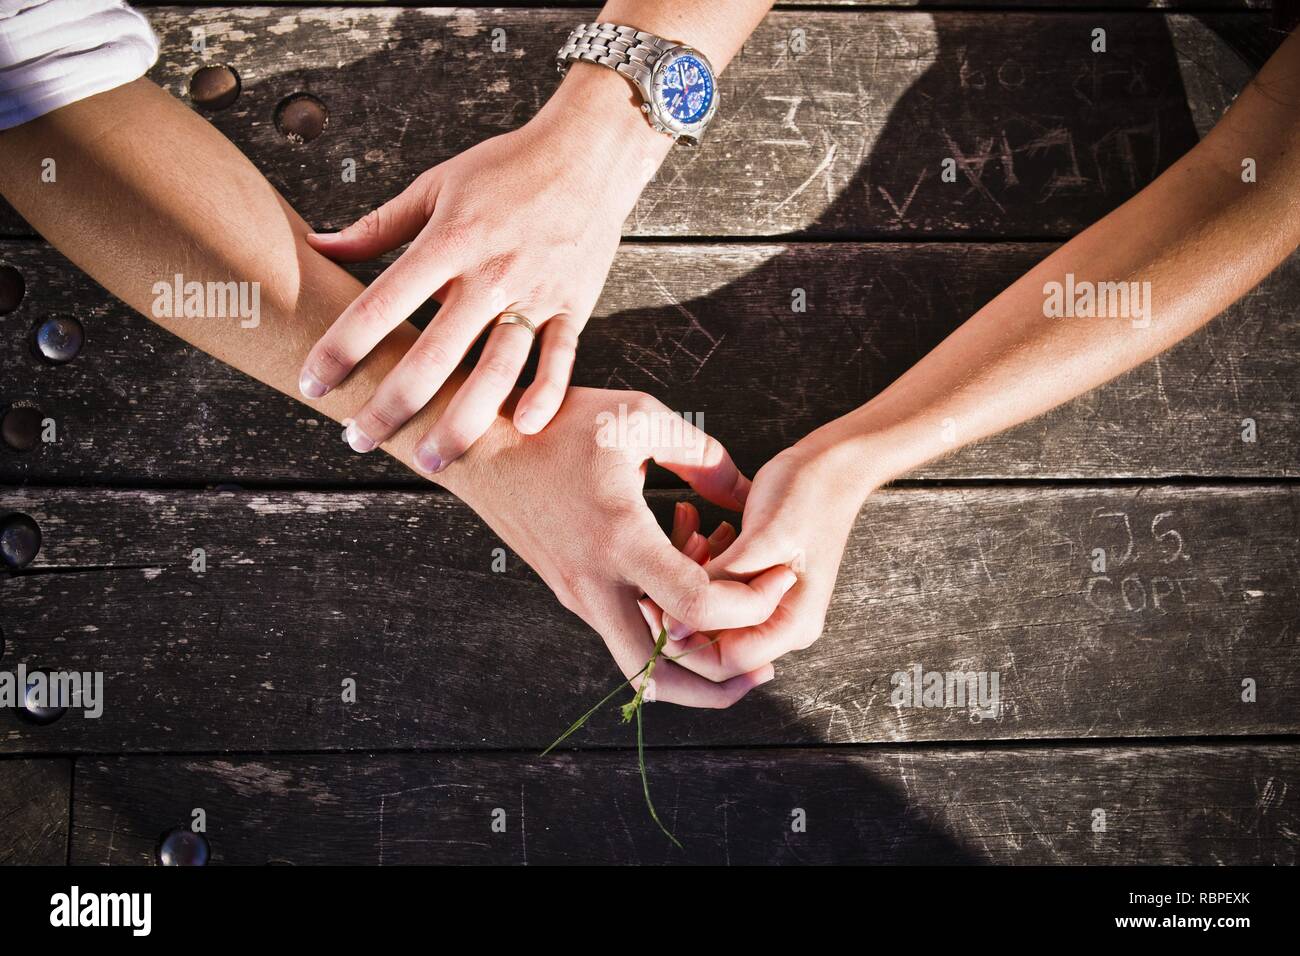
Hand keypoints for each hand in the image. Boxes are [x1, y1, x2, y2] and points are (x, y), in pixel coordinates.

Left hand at [299, 69, 667, 471]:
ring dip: (461, 421)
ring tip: (430, 459)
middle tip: (358, 439)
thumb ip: (379, 225)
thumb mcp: (436, 185)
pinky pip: (560, 359)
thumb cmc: (506, 168)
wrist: (589, 153)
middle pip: (434, 354)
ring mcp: (536, 294)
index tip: (313, 382)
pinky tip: (520, 429)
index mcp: (449, 241)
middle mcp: (491, 274)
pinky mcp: (573, 306)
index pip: (382, 304)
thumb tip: (318, 245)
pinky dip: (544, 395)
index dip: (342, 347)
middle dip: (392, 403)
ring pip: (496, 371)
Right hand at [445, 387, 795, 706]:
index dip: (750, 604)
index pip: (696, 605)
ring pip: (639, 665)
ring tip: (737, 638)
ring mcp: (578, 596)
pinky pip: (624, 636)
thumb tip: (746, 492)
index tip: (780, 578)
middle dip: (719, 686)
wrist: (479, 450)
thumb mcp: (637, 418)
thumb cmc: (555, 424)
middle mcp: (594, 582)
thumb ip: (702, 454)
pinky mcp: (572, 594)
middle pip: (659, 676)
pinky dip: (663, 637)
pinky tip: (693, 599)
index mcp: (618, 538)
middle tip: (762, 668)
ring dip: (690, 665)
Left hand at [649, 436, 872, 681]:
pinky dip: (698, 566)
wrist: (833, 465)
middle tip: (664, 560)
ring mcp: (768, 607)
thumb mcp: (761, 538)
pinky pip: (714, 592)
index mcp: (792, 624)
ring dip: (688, 580)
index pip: (726, 663)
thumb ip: (720, 586)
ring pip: (708, 618)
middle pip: (712, 646)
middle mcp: (781, 625)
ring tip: (691, 532)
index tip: (655, 598)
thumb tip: (673, 626)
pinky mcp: (754, 586)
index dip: (684, 640)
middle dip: (681, 609)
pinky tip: (698, 531)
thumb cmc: (806, 493)